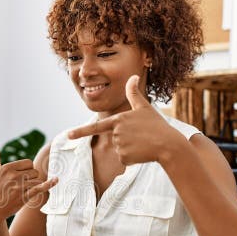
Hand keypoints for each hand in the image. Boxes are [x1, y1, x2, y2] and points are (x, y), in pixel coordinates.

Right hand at [0, 143, 56, 224]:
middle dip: (31, 178)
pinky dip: (49, 184)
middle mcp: (13, 175)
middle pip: (34, 171)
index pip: (28, 163)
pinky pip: (40, 187)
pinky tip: (56, 180)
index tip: (19, 177)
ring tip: (23, 192)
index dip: (26, 170)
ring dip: (33, 186)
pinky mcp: (24, 196)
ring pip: (37, 180)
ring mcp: (19, 186)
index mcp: (7, 167)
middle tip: (20, 186)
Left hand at [67, 75, 183, 165]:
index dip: (80, 131)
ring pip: (120, 149)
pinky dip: (133, 158)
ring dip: (131, 149)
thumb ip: (134, 93)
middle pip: (115, 139)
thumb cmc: (157, 125)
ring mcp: (119, 145)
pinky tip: (142, 152)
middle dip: (127, 140)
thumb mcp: (144, 107)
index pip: (96, 126)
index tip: (68, 135)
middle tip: (142, 136)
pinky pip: (124, 159)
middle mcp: (116, 132)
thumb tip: (133, 76)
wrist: (168, 144)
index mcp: (118, 120)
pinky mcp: (123, 157)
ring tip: (143, 143)